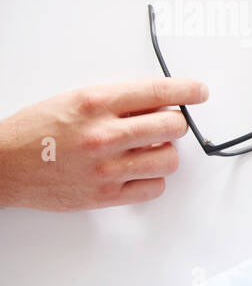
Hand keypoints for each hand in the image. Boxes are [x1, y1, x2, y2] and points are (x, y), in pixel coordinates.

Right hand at [0, 79, 207, 210]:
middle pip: (173, 127)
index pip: (158, 92)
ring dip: (163, 153)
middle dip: (173, 124)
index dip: (187, 91)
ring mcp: (106, 167)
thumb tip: (159, 101)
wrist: (3, 165)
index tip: (199, 92)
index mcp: (95, 103)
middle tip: (162, 126)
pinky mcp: (106, 194)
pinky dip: (152, 179)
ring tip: (145, 150)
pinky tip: (136, 171)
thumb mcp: (74, 99)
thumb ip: (118, 100)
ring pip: (169, 159)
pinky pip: (155, 187)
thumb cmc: (35, 130)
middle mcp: (104, 134)